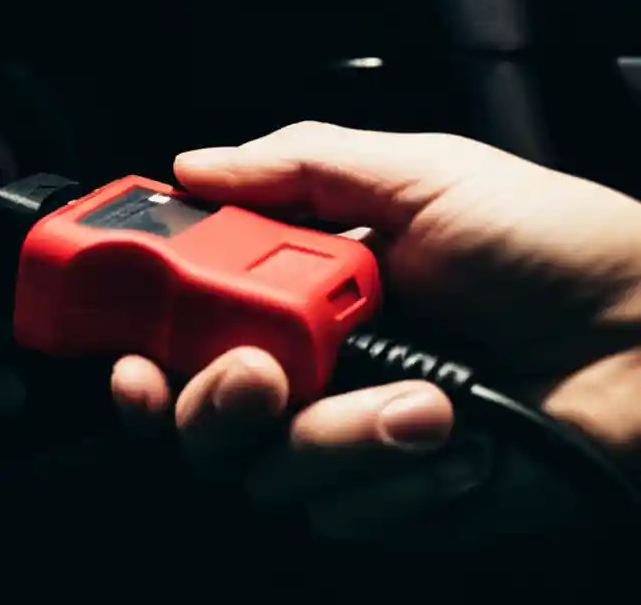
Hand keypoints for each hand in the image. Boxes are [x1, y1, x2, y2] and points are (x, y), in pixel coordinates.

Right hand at [112, 122, 640, 541]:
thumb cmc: (553, 246)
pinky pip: (341, 514)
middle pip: (195, 419)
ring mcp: (348, 443)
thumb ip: (299, 164)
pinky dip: (393, 482)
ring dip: (337, 438)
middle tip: (262, 374)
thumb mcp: (422, 175)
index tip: (125, 353)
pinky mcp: (394, 504)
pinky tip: (451, 440)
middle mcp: (308, 372)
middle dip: (210, 404)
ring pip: (265, 472)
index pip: (180, 330)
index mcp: (297, 294)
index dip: (134, 348)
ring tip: (425, 398)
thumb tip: (192, 163)